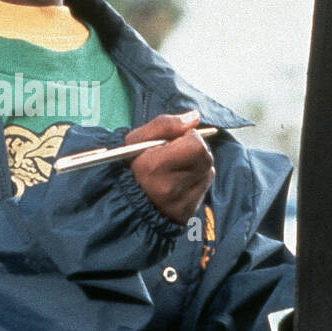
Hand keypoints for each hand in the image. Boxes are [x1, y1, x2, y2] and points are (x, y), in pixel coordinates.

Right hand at [126, 110, 214, 225]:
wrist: (124, 201)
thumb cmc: (131, 166)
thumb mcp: (136, 140)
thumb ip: (165, 124)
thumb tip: (195, 116)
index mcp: (153, 167)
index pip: (196, 145)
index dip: (190, 137)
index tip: (176, 141)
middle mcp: (169, 188)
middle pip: (206, 158)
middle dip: (196, 150)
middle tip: (178, 153)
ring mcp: (179, 204)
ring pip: (208, 171)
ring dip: (197, 165)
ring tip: (176, 169)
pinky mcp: (187, 213)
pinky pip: (205, 187)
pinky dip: (196, 180)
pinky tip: (180, 182)